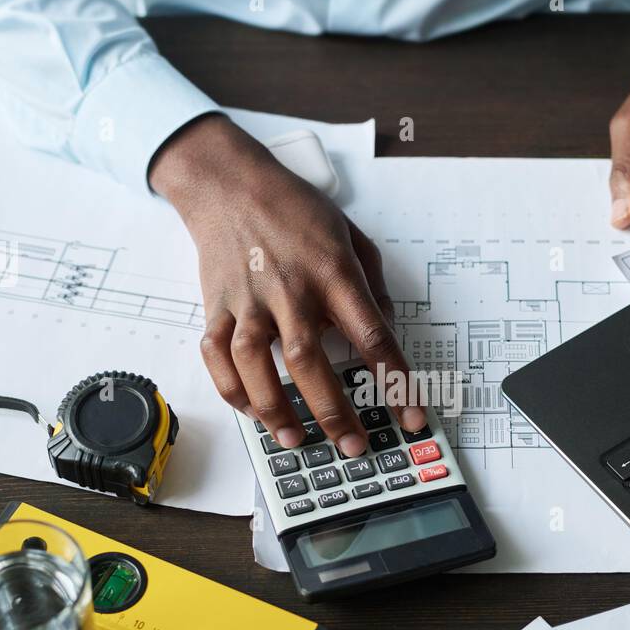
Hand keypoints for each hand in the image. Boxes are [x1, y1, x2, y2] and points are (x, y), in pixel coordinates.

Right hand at [150, 114, 425, 455]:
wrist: (229, 183)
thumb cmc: (293, 208)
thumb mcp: (350, 235)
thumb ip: (372, 284)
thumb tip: (384, 328)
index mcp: (333, 273)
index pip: (373, 336)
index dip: (396, 382)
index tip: (412, 417)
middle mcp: (290, 290)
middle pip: (311, 361)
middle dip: (334, 412)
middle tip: (354, 446)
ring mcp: (249, 301)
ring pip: (256, 365)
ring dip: (275, 409)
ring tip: (296, 438)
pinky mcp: (217, 307)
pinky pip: (218, 357)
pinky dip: (233, 390)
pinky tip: (253, 410)